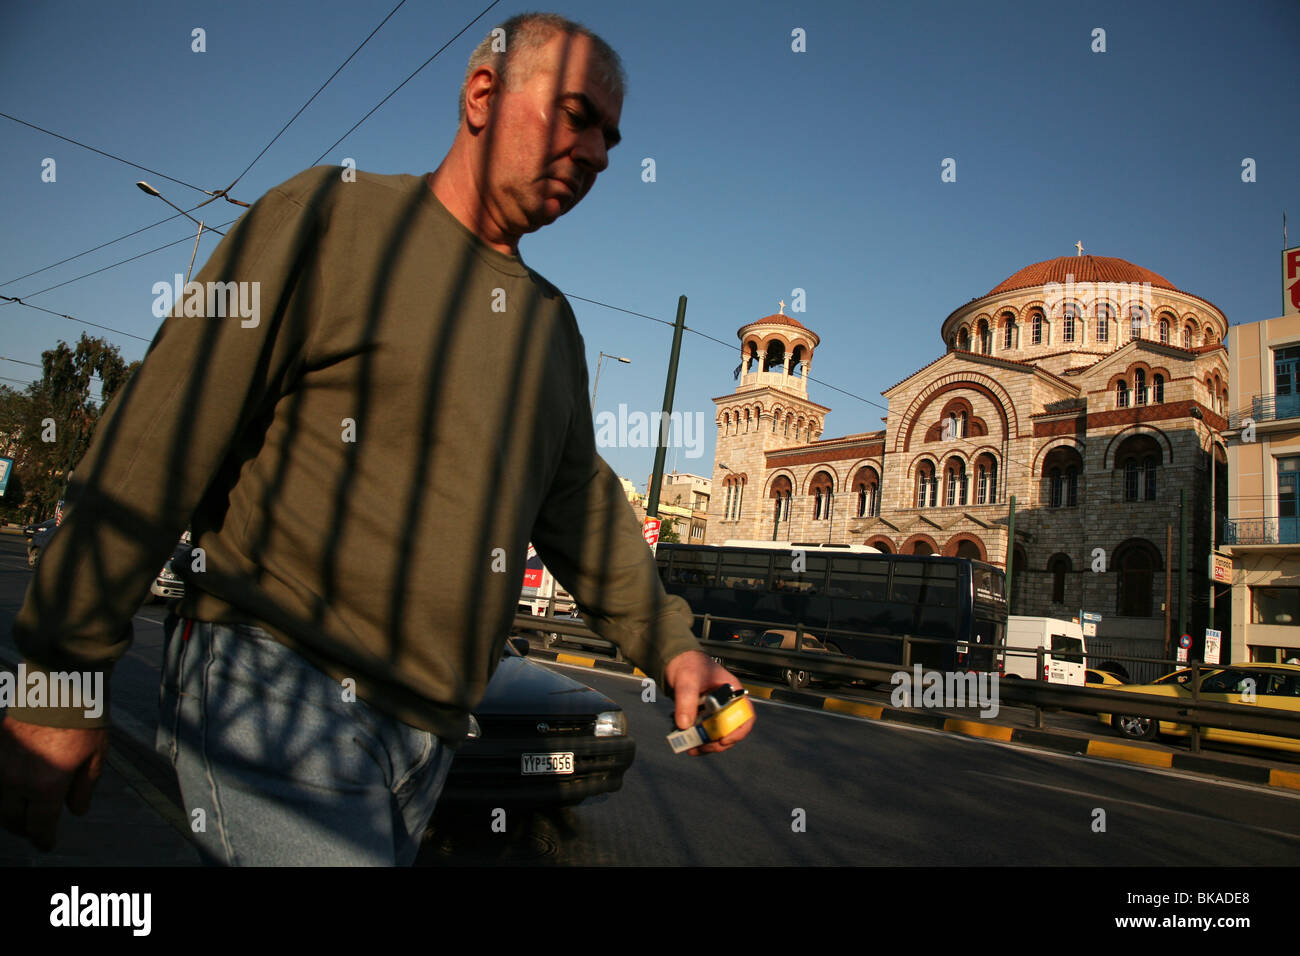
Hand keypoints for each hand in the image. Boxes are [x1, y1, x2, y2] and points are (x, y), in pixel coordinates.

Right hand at [0, 718, 108, 850]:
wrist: (61, 685)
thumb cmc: (84, 720)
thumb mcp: (96, 757)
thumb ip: (84, 788)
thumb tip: (76, 810)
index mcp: (46, 786)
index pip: (39, 826)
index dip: (43, 839)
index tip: (46, 844)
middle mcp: (18, 781)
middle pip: (13, 820)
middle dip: (25, 828)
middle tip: (36, 829)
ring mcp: (2, 766)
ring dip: (10, 812)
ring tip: (25, 811)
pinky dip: (4, 790)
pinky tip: (16, 788)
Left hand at [663, 650, 754, 754]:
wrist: (676, 661)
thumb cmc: (688, 665)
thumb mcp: (687, 680)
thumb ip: (686, 700)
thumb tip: (684, 725)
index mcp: (732, 691)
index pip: (746, 714)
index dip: (740, 730)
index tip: (725, 740)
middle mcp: (727, 703)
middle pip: (731, 729)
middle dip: (719, 742)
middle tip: (704, 747)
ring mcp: (716, 710)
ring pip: (718, 733)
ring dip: (707, 744)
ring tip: (692, 749)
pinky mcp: (705, 715)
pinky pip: (705, 732)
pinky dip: (698, 740)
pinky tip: (687, 744)